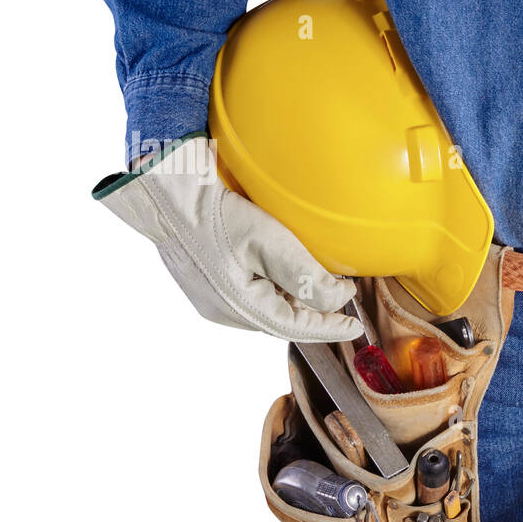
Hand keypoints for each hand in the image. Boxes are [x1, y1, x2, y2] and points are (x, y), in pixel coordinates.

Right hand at [93, 134, 363, 341]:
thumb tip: (339, 299)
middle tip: (342, 298)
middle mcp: (224, 310)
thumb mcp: (272, 242)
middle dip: (313, 314)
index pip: (296, 328)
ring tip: (320, 285)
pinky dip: (274, 290)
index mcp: (241, 306)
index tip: (354, 326)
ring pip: (266, 308)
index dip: (329, 328)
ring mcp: (212, 299)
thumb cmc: (218, 214)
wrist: (168, 193)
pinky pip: (250, 296)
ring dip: (294, 301)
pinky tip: (284, 273)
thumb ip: (307, 278)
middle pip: (281, 320)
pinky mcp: (206, 285)